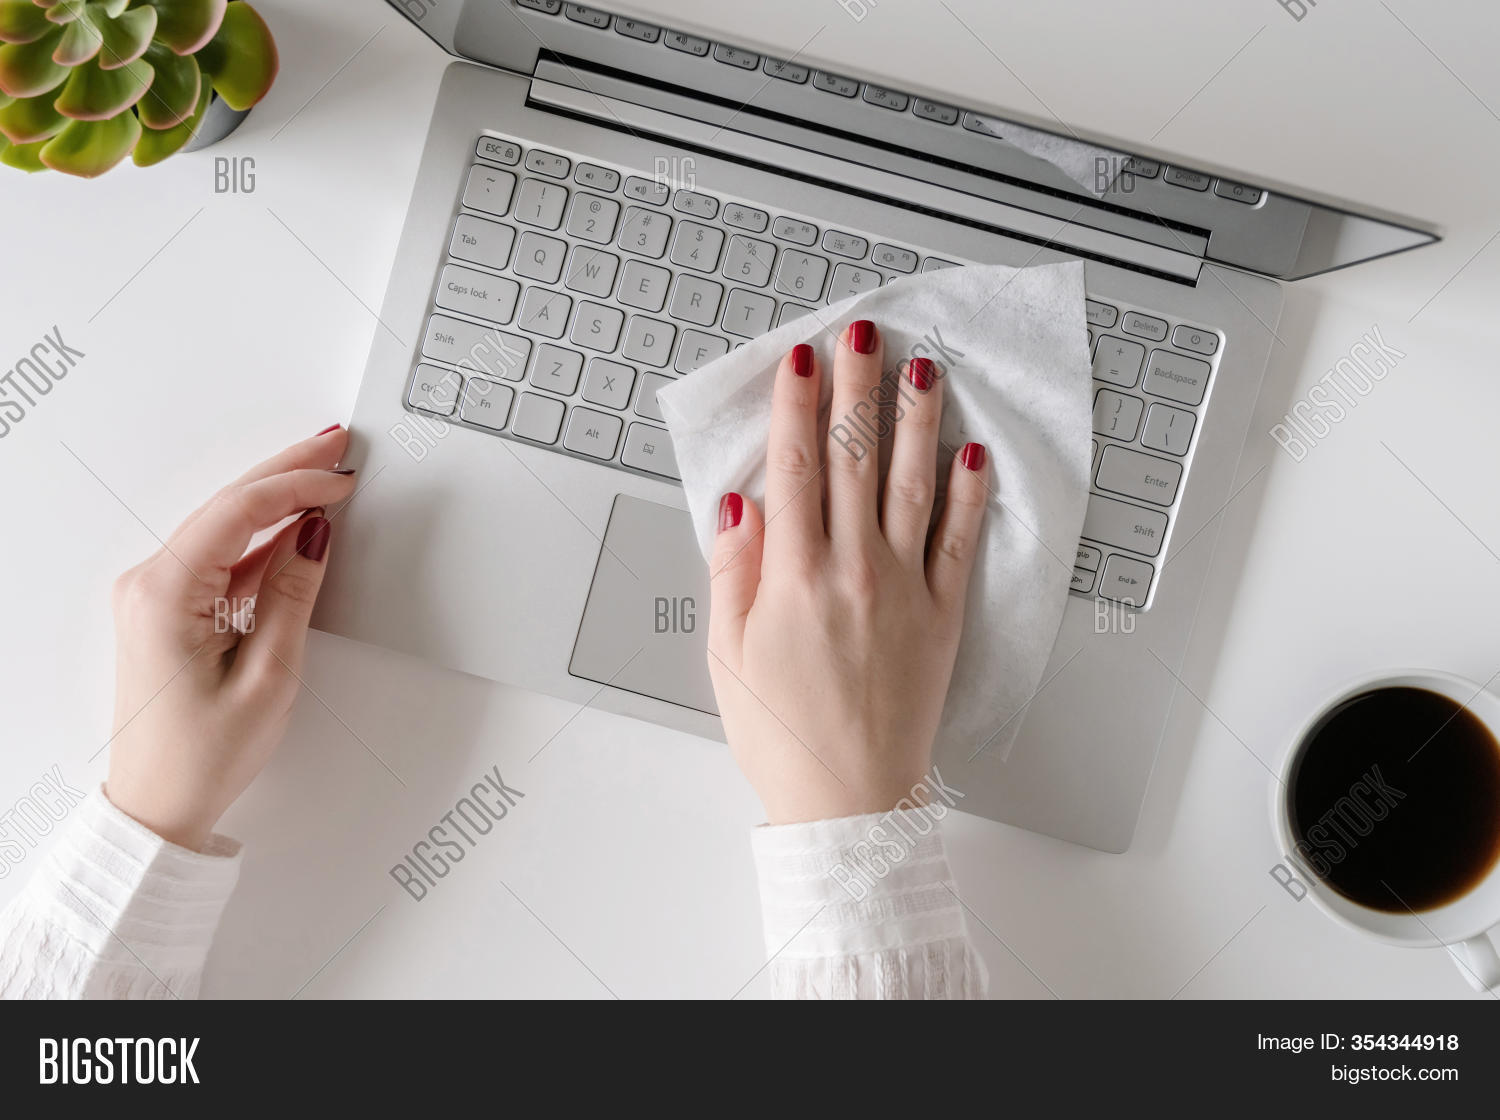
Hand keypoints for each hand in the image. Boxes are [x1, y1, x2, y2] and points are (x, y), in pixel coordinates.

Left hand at [105, 427, 356, 850]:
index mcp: (165, 592)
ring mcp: (157, 594)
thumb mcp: (269, 675)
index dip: (295, 485)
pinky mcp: (170, 610)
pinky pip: (223, 560)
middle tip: (338, 446)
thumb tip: (313, 534)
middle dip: (286, 471)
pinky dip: (263, 541)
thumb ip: (294, 594)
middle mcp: (150, 583)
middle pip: (227, 505)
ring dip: (277, 502)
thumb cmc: (202, 756)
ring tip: (326, 477)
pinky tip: (298, 528)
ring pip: (227, 528)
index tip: (342, 477)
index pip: (237, 512)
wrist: (158, 806)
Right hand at [707, 321, 987, 823]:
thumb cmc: (782, 735)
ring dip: (915, 419)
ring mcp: (904, 588)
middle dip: (855, 386)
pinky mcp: (943, 614)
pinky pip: (959, 541)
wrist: (848, 799)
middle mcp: (852, 570)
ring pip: (911, 484)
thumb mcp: (725, 654)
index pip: (794, 467)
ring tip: (920, 368)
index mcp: (792, 576)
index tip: (801, 358)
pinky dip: (968, 494)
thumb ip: (732, 571)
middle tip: (862, 333)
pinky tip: (970, 453)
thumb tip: (740, 503)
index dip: (796, 404)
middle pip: (853, 458)